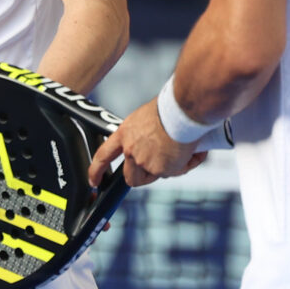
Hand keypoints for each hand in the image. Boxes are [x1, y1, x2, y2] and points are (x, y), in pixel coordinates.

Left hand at [87, 99, 209, 187]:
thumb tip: (156, 143)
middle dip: (144, 176)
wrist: (182, 110)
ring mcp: (145, 162)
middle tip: (161, 166)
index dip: (96, 170)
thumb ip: (144, 135)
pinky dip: (187, 163)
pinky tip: (195, 150)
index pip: (103, 155)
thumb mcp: (147, 118)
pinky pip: (177, 172)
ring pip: (157, 176)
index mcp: (124, 134)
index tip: (93, 181)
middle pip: (131, 177)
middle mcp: (131, 150)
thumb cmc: (170, 107)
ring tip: (184, 151)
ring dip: (169, 168)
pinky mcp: (162, 170)